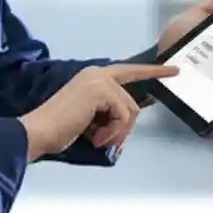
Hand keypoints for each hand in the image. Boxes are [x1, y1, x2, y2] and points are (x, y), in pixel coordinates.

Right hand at [18, 63, 178, 161]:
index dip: (152, 72)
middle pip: (132, 103)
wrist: (39, 132)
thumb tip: (129, 124)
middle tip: (103, 141)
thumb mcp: (91, 119)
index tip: (173, 70)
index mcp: (94, 77)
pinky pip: (123, 117)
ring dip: (116, 133)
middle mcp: (98, 74)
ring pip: (130, 111)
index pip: (130, 72)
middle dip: (123, 129)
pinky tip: (93, 137)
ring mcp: (100, 81)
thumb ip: (109, 114)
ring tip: (94, 139)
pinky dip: (112, 133)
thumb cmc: (60, 130)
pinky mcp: (101, 91)